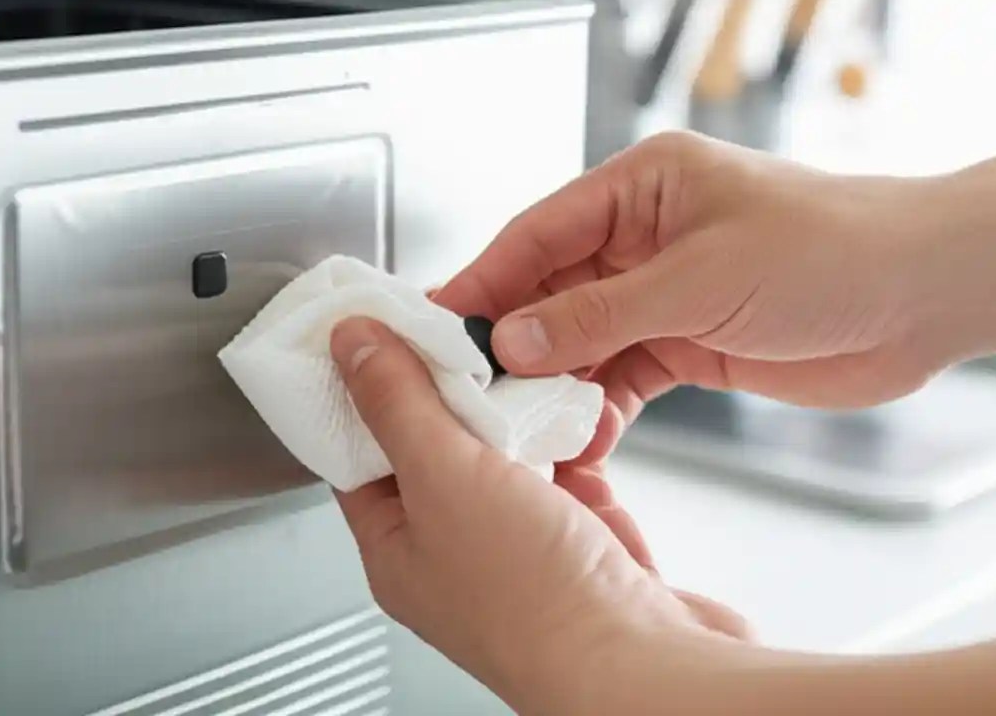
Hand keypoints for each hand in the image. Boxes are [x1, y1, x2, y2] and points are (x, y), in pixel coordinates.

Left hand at [329, 316, 748, 714]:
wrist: (647, 666)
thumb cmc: (535, 602)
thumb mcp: (441, 476)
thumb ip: (396, 403)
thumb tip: (348, 344)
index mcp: (397, 548)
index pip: (359, 452)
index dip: (363, 387)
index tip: (376, 328)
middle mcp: (454, 553)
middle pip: (436, 447)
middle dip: (451, 387)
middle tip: (459, 329)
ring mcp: (522, 551)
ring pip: (508, 457)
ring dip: (517, 409)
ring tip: (525, 360)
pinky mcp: (585, 547)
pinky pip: (569, 476)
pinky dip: (575, 439)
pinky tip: (582, 410)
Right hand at [435, 131, 995, 418]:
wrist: (922, 297)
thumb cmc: (834, 250)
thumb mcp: (698, 278)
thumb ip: (599, 312)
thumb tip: (516, 338)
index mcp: (640, 189)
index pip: (535, 234)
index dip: (484, 282)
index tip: (441, 325)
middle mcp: (644, 238)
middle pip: (549, 292)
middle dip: (513, 343)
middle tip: (472, 389)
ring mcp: (662, 293)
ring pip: (579, 342)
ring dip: (553, 385)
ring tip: (522, 425)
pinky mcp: (686, 343)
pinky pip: (619, 376)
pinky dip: (597, 409)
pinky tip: (580, 438)